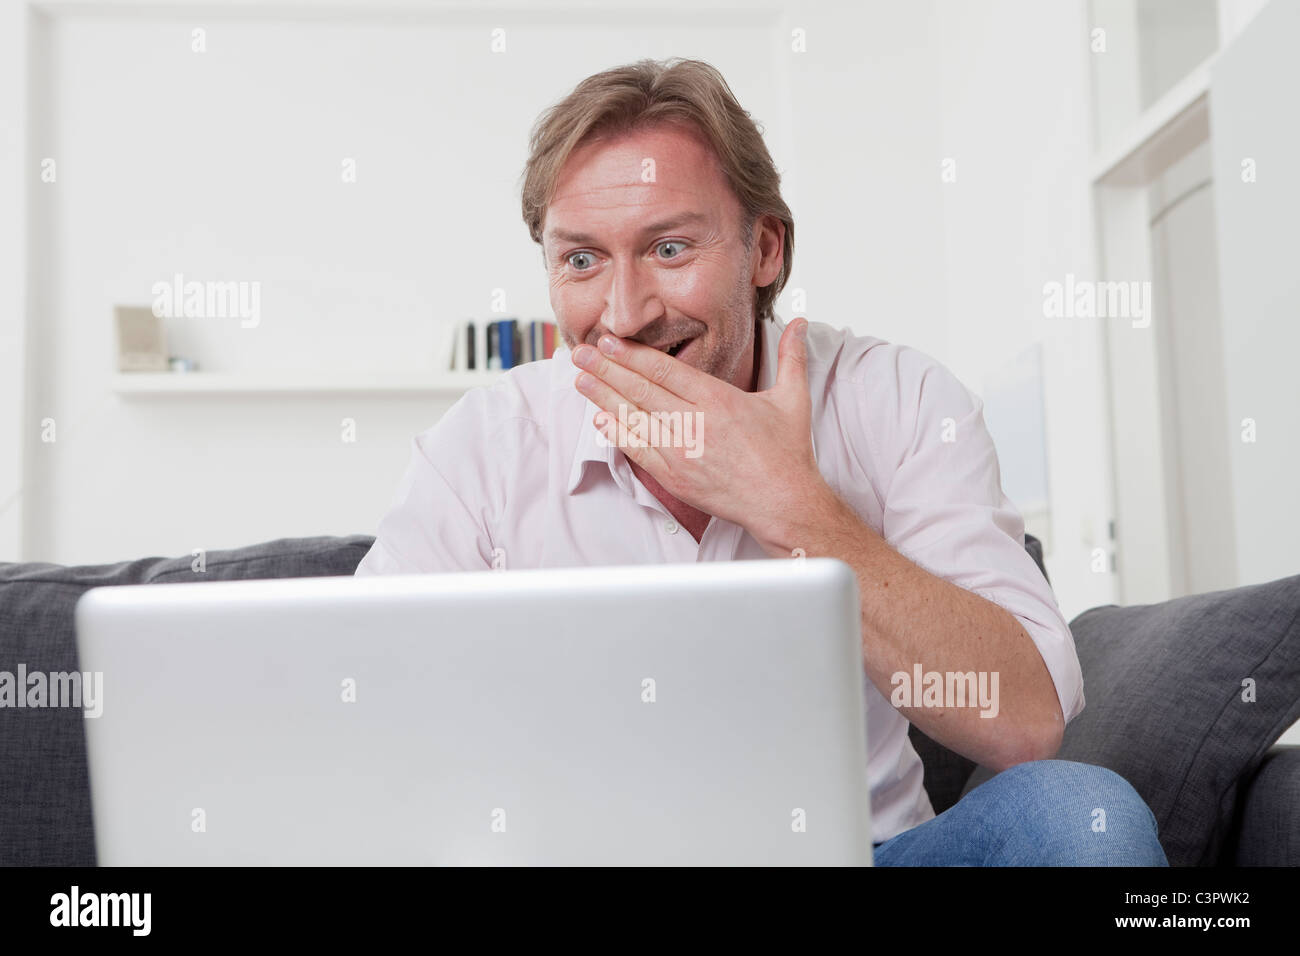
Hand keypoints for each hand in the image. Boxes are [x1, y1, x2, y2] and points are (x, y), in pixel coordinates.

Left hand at [570, 318, 829, 552]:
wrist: (783, 503)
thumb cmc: (788, 453)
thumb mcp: (793, 398)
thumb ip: (792, 356)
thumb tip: (803, 321)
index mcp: (718, 400)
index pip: (664, 370)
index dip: (632, 354)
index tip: (609, 341)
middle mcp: (695, 424)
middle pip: (641, 390)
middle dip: (606, 369)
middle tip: (580, 353)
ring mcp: (681, 452)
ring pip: (634, 419)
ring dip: (604, 398)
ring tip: (581, 379)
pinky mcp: (675, 478)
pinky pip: (639, 451)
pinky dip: (617, 434)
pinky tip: (600, 419)